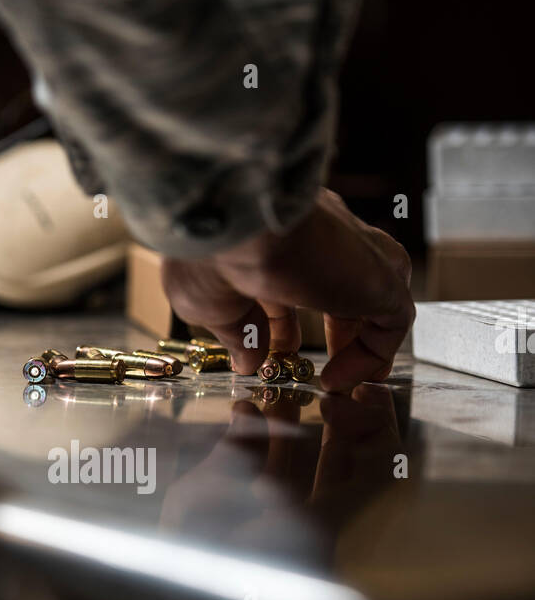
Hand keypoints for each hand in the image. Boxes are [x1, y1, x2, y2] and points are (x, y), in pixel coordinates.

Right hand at [162, 188, 413, 392]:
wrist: (235, 220)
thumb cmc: (207, 252)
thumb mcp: (210, 302)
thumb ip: (235, 332)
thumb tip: (246, 359)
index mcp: (282, 232)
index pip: (295, 273)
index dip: (284, 316)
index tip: (272, 347)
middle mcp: (323, 233)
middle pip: (344, 279)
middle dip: (334, 324)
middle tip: (314, 361)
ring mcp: (355, 253)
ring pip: (377, 293)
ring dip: (359, 338)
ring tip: (342, 377)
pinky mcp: (380, 276)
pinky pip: (392, 321)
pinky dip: (372, 354)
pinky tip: (338, 378)